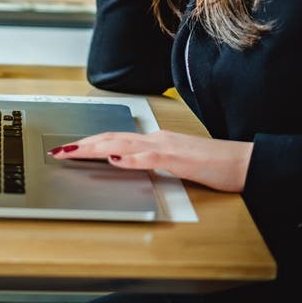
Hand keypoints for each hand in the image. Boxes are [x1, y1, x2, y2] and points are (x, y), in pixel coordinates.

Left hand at [48, 130, 253, 192]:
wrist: (242, 162)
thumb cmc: (213, 164)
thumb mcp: (176, 164)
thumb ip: (152, 162)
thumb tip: (126, 164)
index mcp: (156, 141)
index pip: (116, 139)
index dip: (90, 142)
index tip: (68, 149)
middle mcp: (158, 139)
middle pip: (113, 138)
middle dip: (84, 144)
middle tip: (59, 151)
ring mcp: (168, 147)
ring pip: (125, 144)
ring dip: (97, 148)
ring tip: (75, 152)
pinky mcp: (180, 159)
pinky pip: (151, 158)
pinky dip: (131, 159)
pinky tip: (116, 161)